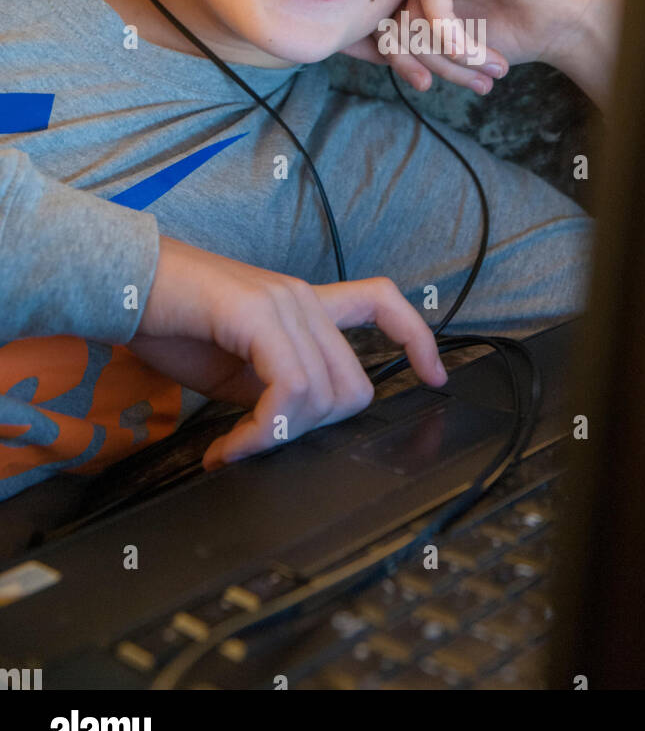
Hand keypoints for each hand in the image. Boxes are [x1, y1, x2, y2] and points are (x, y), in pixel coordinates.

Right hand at [129, 235, 446, 469]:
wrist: (122, 285)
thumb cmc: (169, 320)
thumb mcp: (233, 368)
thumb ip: (272, 389)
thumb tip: (291, 432)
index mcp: (303, 304)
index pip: (382, 302)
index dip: (417, 339)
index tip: (435, 378)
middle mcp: (301, 297)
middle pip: (353, 384)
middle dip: (312, 429)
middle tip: (260, 443)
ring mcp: (282, 302)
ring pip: (323, 393)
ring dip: (279, 435)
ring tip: (234, 445)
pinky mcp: (255, 314)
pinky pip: (289, 387)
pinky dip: (264, 430)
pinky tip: (230, 444)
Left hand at [340, 0, 594, 96]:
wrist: (567, 25)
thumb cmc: (512, 36)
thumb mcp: (447, 49)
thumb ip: (407, 43)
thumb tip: (356, 45)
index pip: (383, 17)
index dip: (396, 57)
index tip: (422, 84)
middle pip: (395, 14)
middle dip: (428, 59)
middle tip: (468, 82)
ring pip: (411, 6)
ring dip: (448, 53)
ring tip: (482, 70)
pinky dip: (449, 30)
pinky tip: (477, 52)